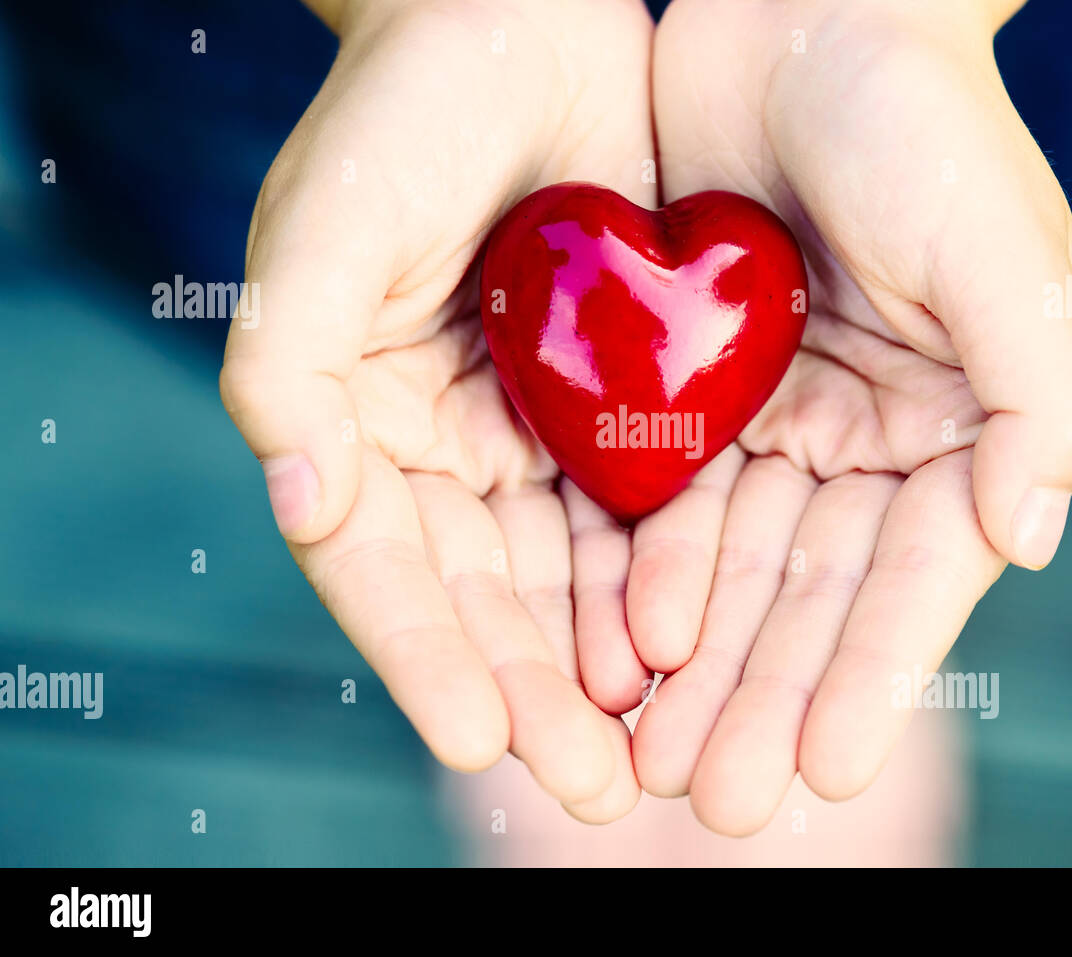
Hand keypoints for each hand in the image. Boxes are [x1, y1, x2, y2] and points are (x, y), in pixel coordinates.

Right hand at [219, 0, 654, 821]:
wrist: (519, 20)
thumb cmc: (402, 111)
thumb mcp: (322, 230)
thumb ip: (288, 367)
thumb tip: (299, 499)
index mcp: (354, 423)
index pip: (386, 568)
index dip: (426, 657)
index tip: (479, 742)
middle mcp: (441, 447)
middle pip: (485, 598)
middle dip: (533, 695)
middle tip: (593, 785)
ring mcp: (531, 430)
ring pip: (566, 575)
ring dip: (603, 664)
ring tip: (651, 750)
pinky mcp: (615, 399)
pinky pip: (637, 507)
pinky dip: (659, 579)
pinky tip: (691, 645)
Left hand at [625, 0, 1071, 834]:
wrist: (799, 15)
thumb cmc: (919, 119)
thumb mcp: (1003, 249)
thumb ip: (1038, 394)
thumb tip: (1028, 541)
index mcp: (956, 424)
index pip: (912, 577)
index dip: (870, 674)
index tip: (824, 769)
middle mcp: (867, 439)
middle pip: (811, 596)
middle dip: (765, 700)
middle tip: (715, 799)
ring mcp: (777, 420)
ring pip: (732, 570)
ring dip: (695, 667)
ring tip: (650, 759)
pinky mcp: (696, 388)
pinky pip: (668, 501)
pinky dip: (643, 576)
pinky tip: (616, 649)